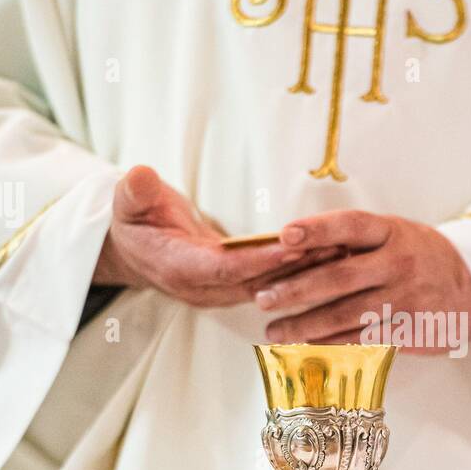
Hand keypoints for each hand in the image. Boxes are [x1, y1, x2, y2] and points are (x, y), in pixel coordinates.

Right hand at [93, 166, 334, 304]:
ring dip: (306, 271)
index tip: (291, 244)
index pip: (225, 268)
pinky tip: (331, 256)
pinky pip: (272, 283)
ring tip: (344, 250)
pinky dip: (299, 271)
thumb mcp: (126, 202)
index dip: (259, 259)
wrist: (134, 253)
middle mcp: (203, 288)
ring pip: (270, 286)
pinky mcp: (235, 289)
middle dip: (296, 267)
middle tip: (336, 246)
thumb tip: (139, 176)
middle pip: (257, 281)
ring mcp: (220, 293)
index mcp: (178, 268)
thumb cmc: (133, 223)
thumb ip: (135, 192)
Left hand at [255, 210, 470, 351]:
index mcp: (393, 232)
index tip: (283, 236)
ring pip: (346, 314)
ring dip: (305, 325)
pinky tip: (308, 345)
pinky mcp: (409, 330)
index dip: (316, 230)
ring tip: (274, 331)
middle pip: (339, 277)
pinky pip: (363, 338)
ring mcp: (405, 299)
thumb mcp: (396, 235)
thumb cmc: (420, 257)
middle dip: (295, 289)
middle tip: (262, 300)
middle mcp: (399, 263)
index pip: (350, 226)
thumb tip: (294, 247)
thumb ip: (355, 241)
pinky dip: (332, 342)